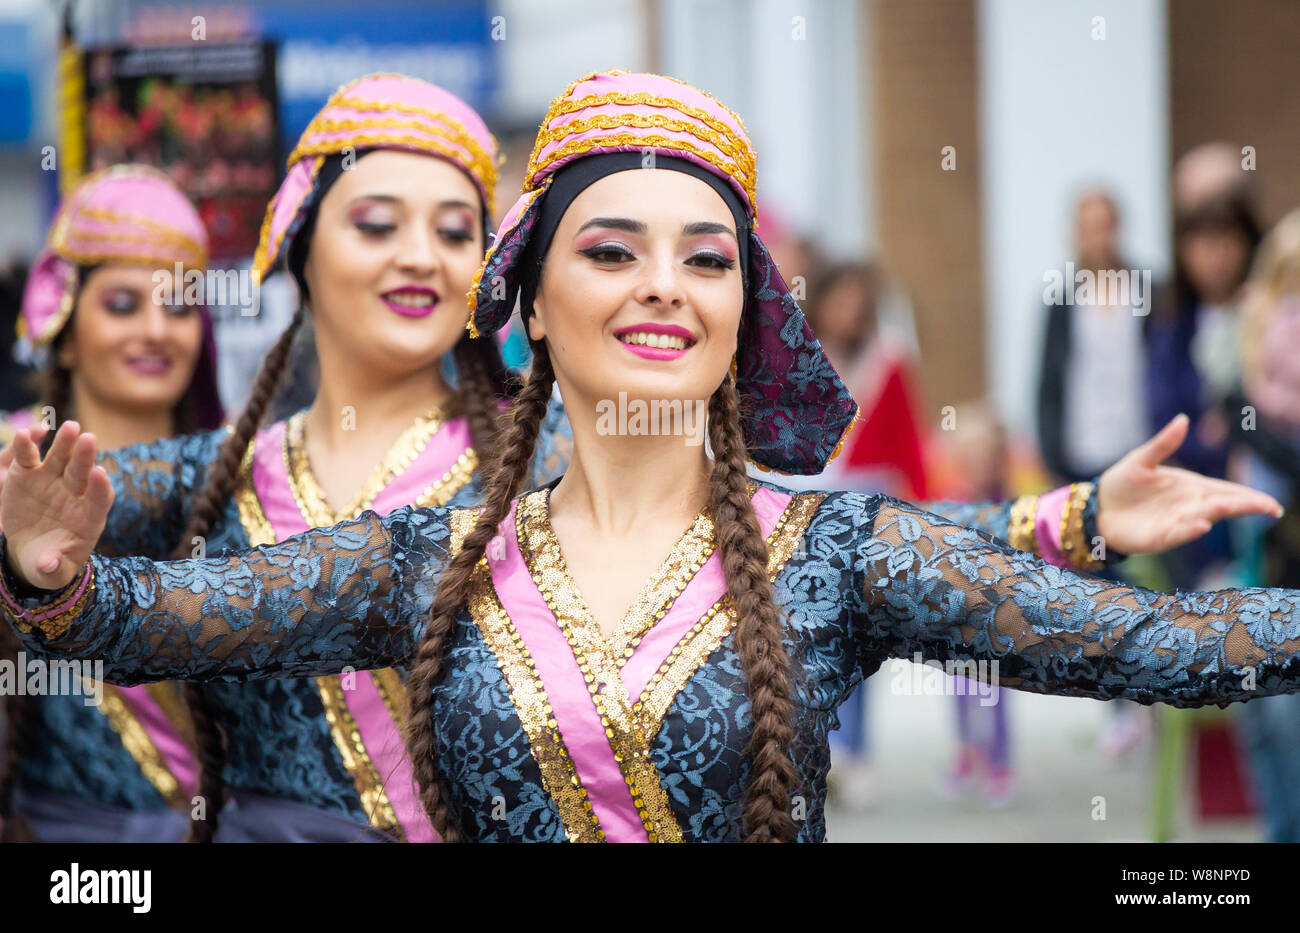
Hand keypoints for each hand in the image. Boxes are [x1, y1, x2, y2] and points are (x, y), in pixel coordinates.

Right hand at [1, 422, 112, 590]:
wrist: (32, 552)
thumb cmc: (51, 563)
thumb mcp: (53, 572)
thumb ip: (54, 568)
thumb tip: (49, 565)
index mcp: (89, 517)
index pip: (100, 499)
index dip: (101, 488)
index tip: (100, 474)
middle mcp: (74, 495)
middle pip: (83, 473)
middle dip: (86, 457)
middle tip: (90, 438)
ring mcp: (52, 482)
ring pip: (61, 459)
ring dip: (65, 443)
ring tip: (69, 426)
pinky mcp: (28, 476)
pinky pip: (29, 458)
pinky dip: (27, 446)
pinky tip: (26, 433)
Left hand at [1096, 414, 1282, 554]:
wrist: (1096, 508)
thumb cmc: (1122, 484)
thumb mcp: (1142, 459)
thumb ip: (1163, 443)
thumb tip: (1183, 419)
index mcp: (1191, 488)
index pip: (1227, 491)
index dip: (1249, 497)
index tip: (1271, 504)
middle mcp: (1189, 507)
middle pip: (1222, 506)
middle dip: (1244, 507)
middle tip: (1269, 508)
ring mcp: (1175, 523)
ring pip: (1203, 519)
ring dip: (1218, 514)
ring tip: (1234, 507)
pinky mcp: (1159, 537)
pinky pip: (1177, 534)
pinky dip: (1188, 530)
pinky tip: (1200, 525)